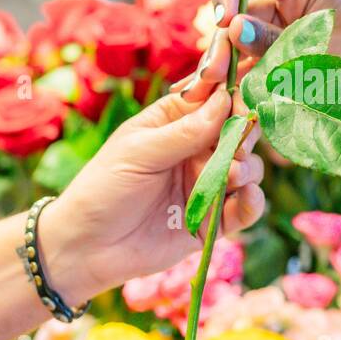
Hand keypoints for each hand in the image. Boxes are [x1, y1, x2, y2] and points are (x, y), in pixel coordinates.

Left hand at [39, 89, 262, 303]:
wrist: (87, 247)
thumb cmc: (103, 188)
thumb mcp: (139, 152)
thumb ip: (185, 131)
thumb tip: (225, 99)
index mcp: (176, 121)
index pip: (214, 96)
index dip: (234, 91)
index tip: (244, 95)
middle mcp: (198, 149)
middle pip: (239, 130)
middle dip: (246, 132)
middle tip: (240, 142)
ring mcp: (207, 183)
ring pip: (248, 167)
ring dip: (248, 167)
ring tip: (232, 174)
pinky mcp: (214, 219)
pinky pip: (245, 208)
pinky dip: (253, 201)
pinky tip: (248, 196)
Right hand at [171, 0, 340, 109]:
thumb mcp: (319, 55)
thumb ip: (274, 42)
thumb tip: (231, 26)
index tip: (220, 23)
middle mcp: (290, 9)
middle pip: (238, 14)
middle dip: (221, 43)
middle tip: (211, 75)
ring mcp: (284, 40)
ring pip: (239, 48)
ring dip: (224, 70)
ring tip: (207, 95)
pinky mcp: (283, 70)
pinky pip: (252, 72)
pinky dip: (238, 88)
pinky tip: (223, 107)